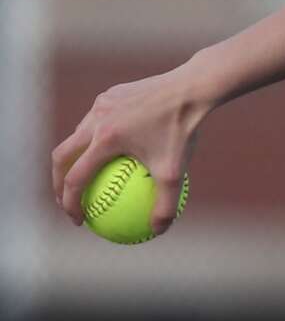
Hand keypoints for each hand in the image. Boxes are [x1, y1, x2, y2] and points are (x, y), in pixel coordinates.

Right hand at [51, 63, 210, 234]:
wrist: (190, 89)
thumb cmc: (183, 132)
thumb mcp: (177, 173)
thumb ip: (166, 205)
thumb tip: (158, 231)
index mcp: (105, 140)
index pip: (75, 178)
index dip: (71, 204)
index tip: (79, 221)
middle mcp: (96, 120)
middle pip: (63, 155)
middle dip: (58, 182)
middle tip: (66, 201)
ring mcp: (100, 104)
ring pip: (78, 135)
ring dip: (75, 158)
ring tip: (85, 177)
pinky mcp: (110, 94)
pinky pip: (96, 121)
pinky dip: (94, 140)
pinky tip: (112, 154)